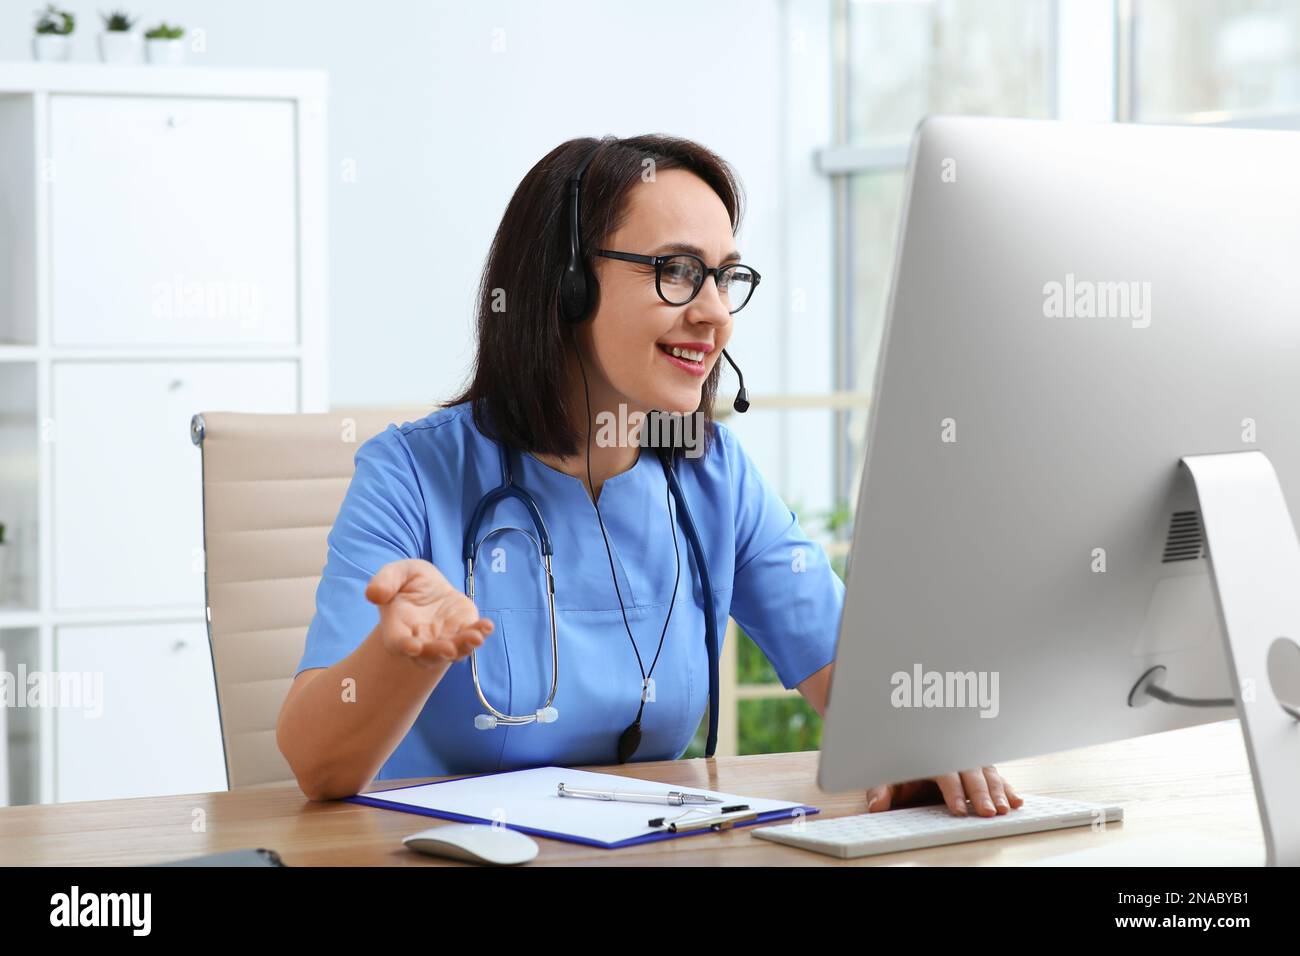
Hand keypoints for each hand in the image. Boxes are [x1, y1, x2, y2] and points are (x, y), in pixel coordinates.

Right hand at [365, 558, 493, 668]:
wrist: (431, 589)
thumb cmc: (408, 582)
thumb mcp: (397, 573)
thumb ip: (384, 581)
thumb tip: (374, 595)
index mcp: (398, 628)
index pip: (398, 642)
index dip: (404, 646)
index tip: (413, 647)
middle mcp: (421, 640)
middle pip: (428, 654)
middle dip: (438, 652)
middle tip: (448, 649)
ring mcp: (443, 639)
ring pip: (453, 651)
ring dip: (464, 646)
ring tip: (475, 637)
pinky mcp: (462, 632)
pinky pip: (471, 637)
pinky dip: (480, 633)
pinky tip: (487, 626)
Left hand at [866, 766, 1023, 816]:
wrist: (909, 743)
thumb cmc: (901, 763)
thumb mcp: (887, 775)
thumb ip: (882, 789)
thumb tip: (876, 805)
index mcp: (931, 756)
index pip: (945, 774)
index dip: (952, 792)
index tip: (958, 809)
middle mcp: (954, 755)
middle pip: (971, 773)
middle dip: (981, 793)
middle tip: (989, 813)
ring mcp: (969, 760)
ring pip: (987, 773)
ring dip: (998, 791)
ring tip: (1005, 809)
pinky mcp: (980, 767)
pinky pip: (997, 775)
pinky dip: (1007, 788)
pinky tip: (1017, 801)